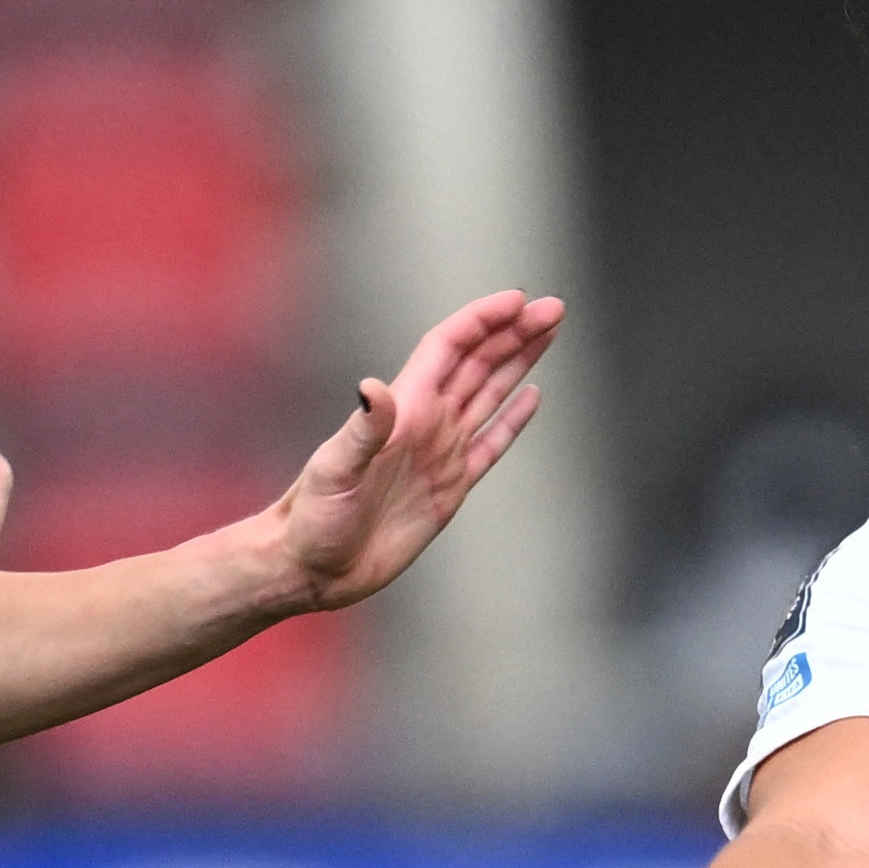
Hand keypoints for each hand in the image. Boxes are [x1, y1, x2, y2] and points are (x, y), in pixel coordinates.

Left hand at [263, 290, 562, 613]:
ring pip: (489, 394)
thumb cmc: (315, 518)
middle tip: (553, 307)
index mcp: (404, 409)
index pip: (450, 348)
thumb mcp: (335, 470)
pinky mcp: (451, 487)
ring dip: (518, 362)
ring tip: (548, 332)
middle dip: (515, 333)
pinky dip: (512, 419)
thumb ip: (363, 430)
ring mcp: (441, 453)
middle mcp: (427, 423)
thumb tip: (372, 387)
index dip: (482, 322)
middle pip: (478, 363)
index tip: (518, 300)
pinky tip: (531, 396)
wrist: (316, 567)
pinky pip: (490, 444)